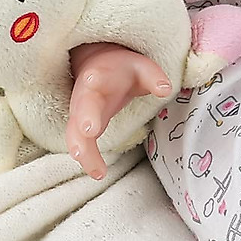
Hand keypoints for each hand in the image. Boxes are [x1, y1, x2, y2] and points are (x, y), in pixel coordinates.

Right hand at [66, 42, 173, 179]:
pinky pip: (81, 144)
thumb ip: (152, 76)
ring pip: (75, 131)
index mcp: (98, 76)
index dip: (94, 83)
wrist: (96, 69)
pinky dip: (88, 159)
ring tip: (95, 168)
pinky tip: (99, 173)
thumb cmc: (121, 71)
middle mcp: (84, 95)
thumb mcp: (139, 67)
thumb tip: (166, 88)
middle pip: (81, 108)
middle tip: (90, 130)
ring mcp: (80, 113)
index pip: (94, 80)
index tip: (92, 102)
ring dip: (82, 148)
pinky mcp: (82, 128)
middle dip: (85, 118)